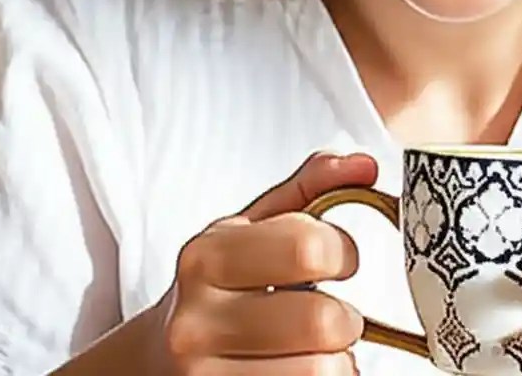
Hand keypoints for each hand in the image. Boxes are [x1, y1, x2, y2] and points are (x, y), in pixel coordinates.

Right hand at [149, 152, 377, 374]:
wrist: (156, 358)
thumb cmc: (220, 287)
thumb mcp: (252, 230)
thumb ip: (310, 188)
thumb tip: (365, 166)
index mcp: (206, 258)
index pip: (309, 248)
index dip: (343, 252)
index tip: (338, 259)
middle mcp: (196, 322)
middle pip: (322, 321)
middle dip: (345, 318)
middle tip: (332, 315)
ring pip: (323, 371)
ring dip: (338, 359)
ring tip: (316, 348)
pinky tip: (303, 370)